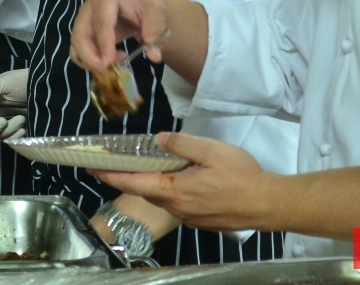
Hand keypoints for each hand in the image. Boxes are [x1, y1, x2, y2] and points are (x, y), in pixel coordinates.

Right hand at [0, 68, 27, 139]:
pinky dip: (15, 136)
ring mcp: (2, 121)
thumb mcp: (5, 82)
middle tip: (3, 121)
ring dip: (8, 129)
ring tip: (21, 118)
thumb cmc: (23, 80)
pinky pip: (9, 138)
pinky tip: (24, 128)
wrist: (45, 87)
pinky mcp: (14, 129)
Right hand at [69, 0, 170, 72]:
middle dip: (90, 56)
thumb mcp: (156, 10)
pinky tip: (109, 60)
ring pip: (76, 46)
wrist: (136, 1)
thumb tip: (154, 56)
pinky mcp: (82, 33)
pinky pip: (77, 51)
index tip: (109, 62)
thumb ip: (156, 30)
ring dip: (91, 60)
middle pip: (80, 35)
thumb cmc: (144, 4)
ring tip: (115, 62)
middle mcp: (89, 8)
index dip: (104, 43)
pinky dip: (89, 61)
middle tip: (108, 69)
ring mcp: (83, 21)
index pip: (101, 22)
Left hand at [90, 132, 269, 233]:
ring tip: (142, 168)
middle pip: (144, 191)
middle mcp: (177, 207)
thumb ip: (182, 143)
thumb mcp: (210, 150)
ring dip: (148, 184)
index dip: (110, 175)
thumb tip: (159, 140)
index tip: (92, 169)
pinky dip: (167, 190)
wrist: (267, 204)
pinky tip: (174, 178)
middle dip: (126, 178)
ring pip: (160, 197)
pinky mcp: (200, 219)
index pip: (133, 182)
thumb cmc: (241, 176)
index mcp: (174, 190)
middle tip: (113, 163)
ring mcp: (188, 216)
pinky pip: (175, 203)